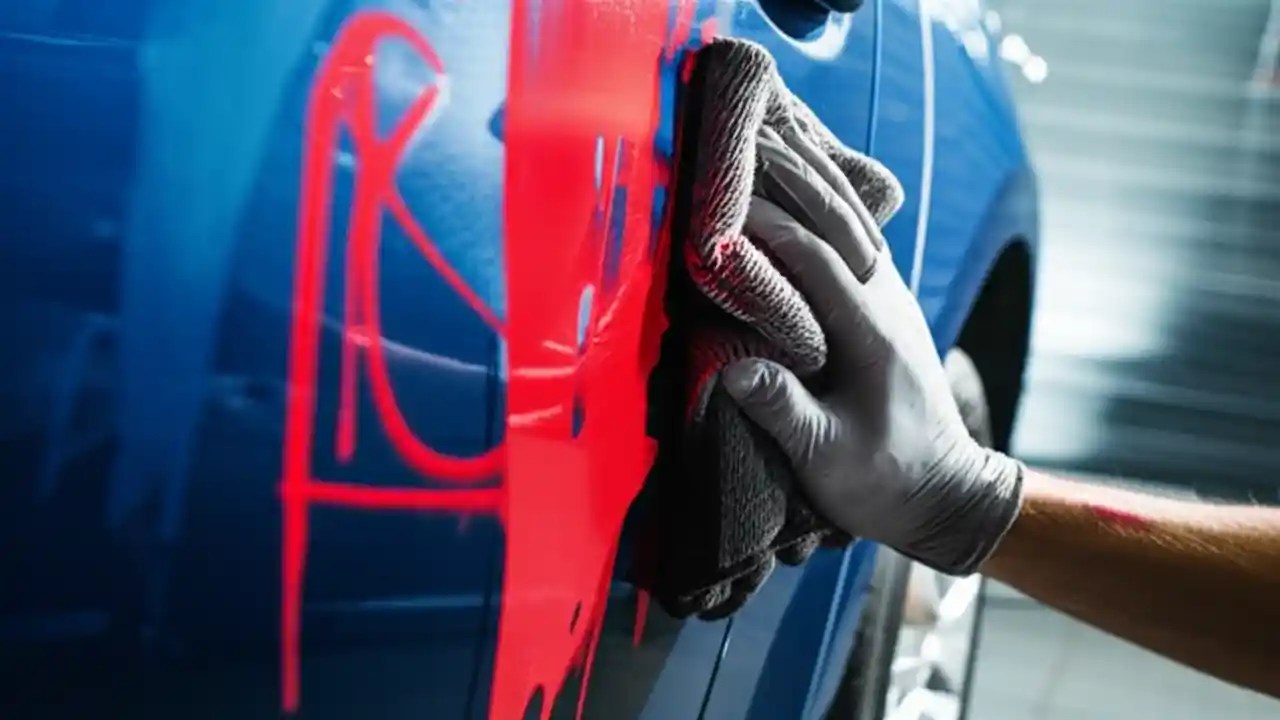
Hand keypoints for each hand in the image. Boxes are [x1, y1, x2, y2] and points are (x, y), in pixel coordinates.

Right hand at [724, 136, 1022, 574]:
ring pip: (853, 220)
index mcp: (870, 333)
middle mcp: (887, 301)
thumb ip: (785, 411)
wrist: (943, 493)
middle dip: (793, 176)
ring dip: (814, 178)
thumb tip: (735, 372)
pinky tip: (809, 186)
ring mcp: (893, 299)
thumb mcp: (829, 457)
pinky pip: (858, 237)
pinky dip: (830, 203)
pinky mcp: (889, 307)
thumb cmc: (883, 481)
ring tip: (776, 136)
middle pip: (839, 219)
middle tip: (747, 136)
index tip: (720, 203)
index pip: (814, 257)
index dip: (767, 226)